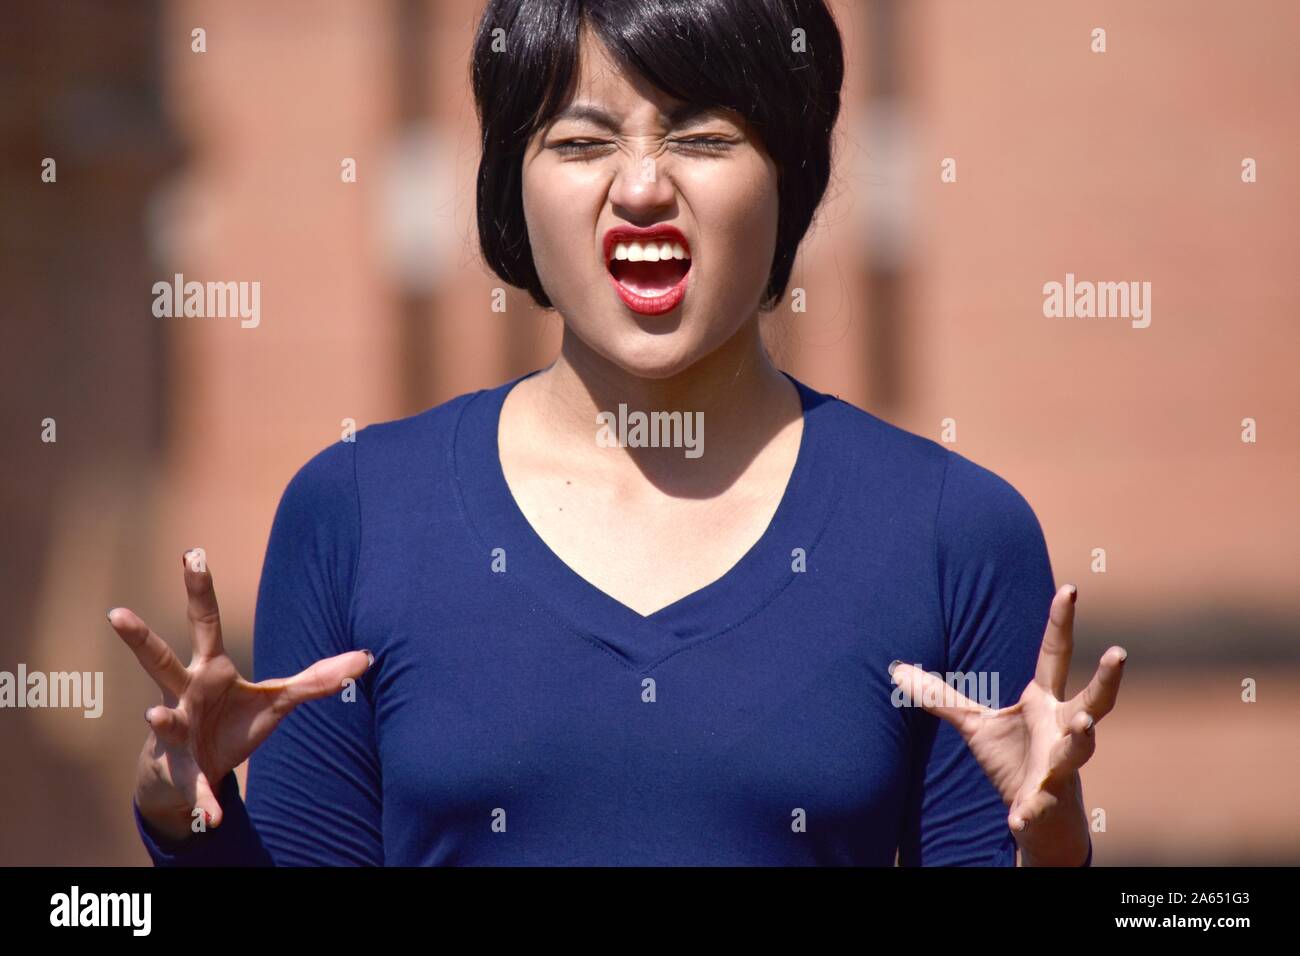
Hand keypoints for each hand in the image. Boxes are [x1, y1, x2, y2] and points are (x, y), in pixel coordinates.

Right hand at [109, 548, 371, 841]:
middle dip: (139, 638)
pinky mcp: (187, 772)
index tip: (191, 553)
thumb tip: (367, 658)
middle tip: (116, 613)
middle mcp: (184, 694)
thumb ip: (319, 678)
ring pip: (162, 721)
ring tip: (155, 717)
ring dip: (160, 720)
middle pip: (160, 660)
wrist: (196, 772)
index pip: (202, 621)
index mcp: (209, 670)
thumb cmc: (233, 722)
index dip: (197, 588)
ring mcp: (179, 732)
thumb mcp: (279, 699)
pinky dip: (204, 801)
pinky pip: (196, 787)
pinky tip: (213, 814)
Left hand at [890, 584, 1125, 864]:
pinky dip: (1028, 810)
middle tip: (1118, 652)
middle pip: (1095, 699)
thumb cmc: (1012, 761)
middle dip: (1107, 678)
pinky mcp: (1047, 801)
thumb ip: (940, 696)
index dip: (1062, 622)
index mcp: (1045, 702)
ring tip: (1083, 725)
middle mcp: (1063, 728)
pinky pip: (1039, 804)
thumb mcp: (974, 724)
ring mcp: (1062, 765)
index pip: (1055, 655)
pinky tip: (1017, 815)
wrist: (1034, 819)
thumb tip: (897, 669)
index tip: (1069, 588)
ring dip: (1083, 737)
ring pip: (1080, 749)